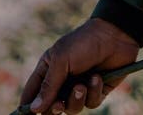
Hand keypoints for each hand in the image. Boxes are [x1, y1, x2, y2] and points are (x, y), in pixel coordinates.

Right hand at [19, 18, 139, 113]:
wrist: (115, 35)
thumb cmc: (84, 42)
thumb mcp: (61, 60)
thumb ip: (48, 85)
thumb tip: (34, 110)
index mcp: (49, 70)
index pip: (32, 93)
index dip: (28, 106)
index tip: (26, 114)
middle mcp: (63, 80)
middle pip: (51, 107)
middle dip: (54, 108)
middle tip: (59, 104)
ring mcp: (81, 86)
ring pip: (72, 108)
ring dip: (76, 99)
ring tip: (82, 85)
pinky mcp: (98, 90)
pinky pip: (91, 103)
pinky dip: (93, 93)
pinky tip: (97, 78)